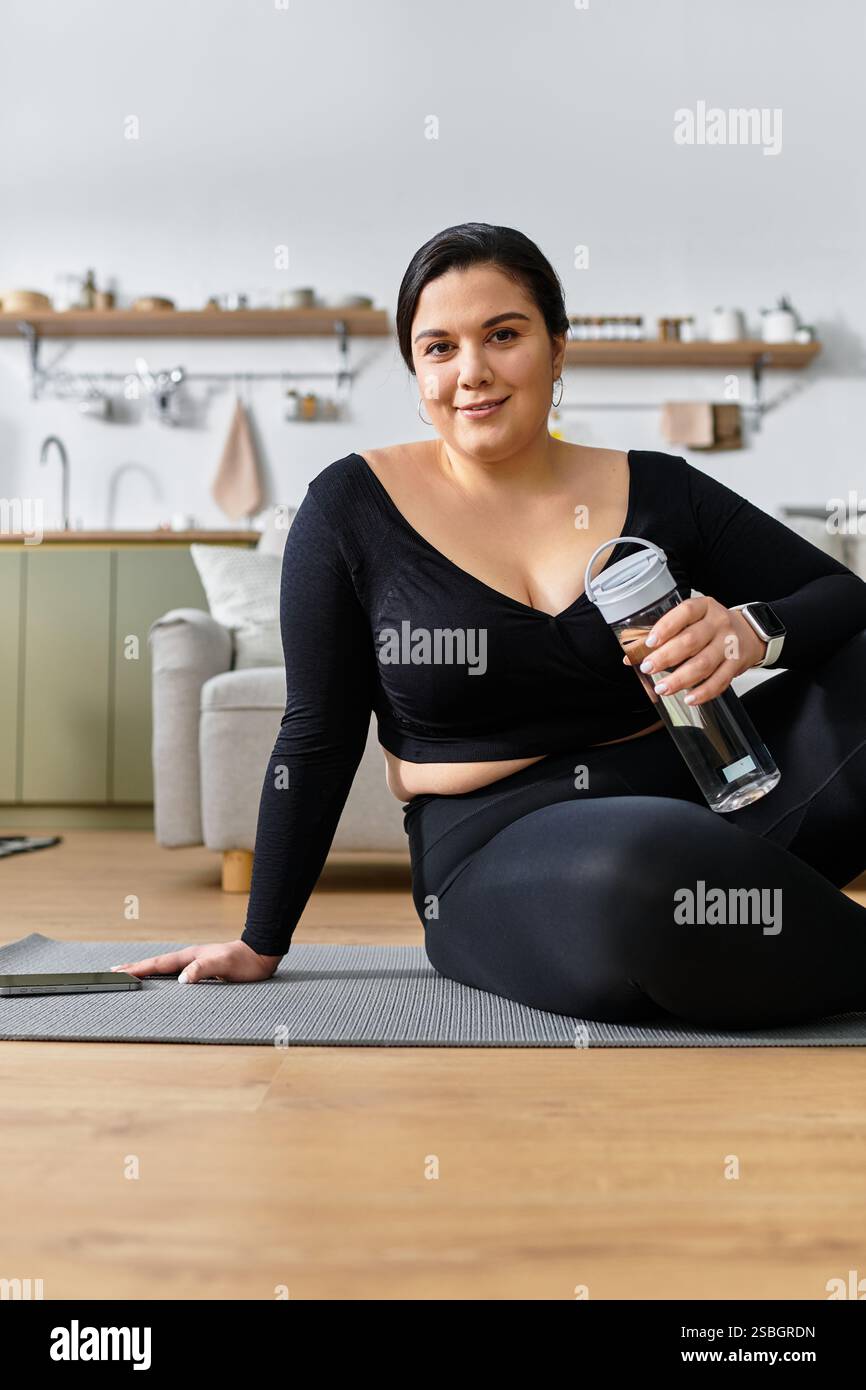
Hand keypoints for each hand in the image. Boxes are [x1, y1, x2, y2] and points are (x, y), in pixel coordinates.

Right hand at [109, 938, 282, 983]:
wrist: (260, 956)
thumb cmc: (244, 961)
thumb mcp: (223, 964)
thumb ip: (202, 969)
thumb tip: (181, 979)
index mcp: (190, 956)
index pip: (159, 964)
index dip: (138, 969)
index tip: (119, 971)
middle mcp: (189, 959)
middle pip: (156, 964)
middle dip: (135, 967)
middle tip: (115, 971)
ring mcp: (195, 963)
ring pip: (164, 968)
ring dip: (147, 971)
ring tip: (131, 973)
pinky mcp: (202, 970)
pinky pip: (175, 973)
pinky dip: (162, 976)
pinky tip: (162, 980)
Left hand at [620, 596, 766, 706]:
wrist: (749, 633)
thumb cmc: (711, 627)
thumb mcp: (691, 621)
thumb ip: (663, 636)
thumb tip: (630, 656)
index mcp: (704, 607)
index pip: (685, 612)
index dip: (666, 627)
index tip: (649, 642)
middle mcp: (719, 623)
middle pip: (691, 641)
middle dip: (666, 657)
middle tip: (648, 668)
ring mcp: (729, 644)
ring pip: (704, 663)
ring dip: (681, 679)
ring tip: (662, 687)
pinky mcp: (737, 664)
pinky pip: (720, 681)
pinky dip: (703, 692)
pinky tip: (689, 698)